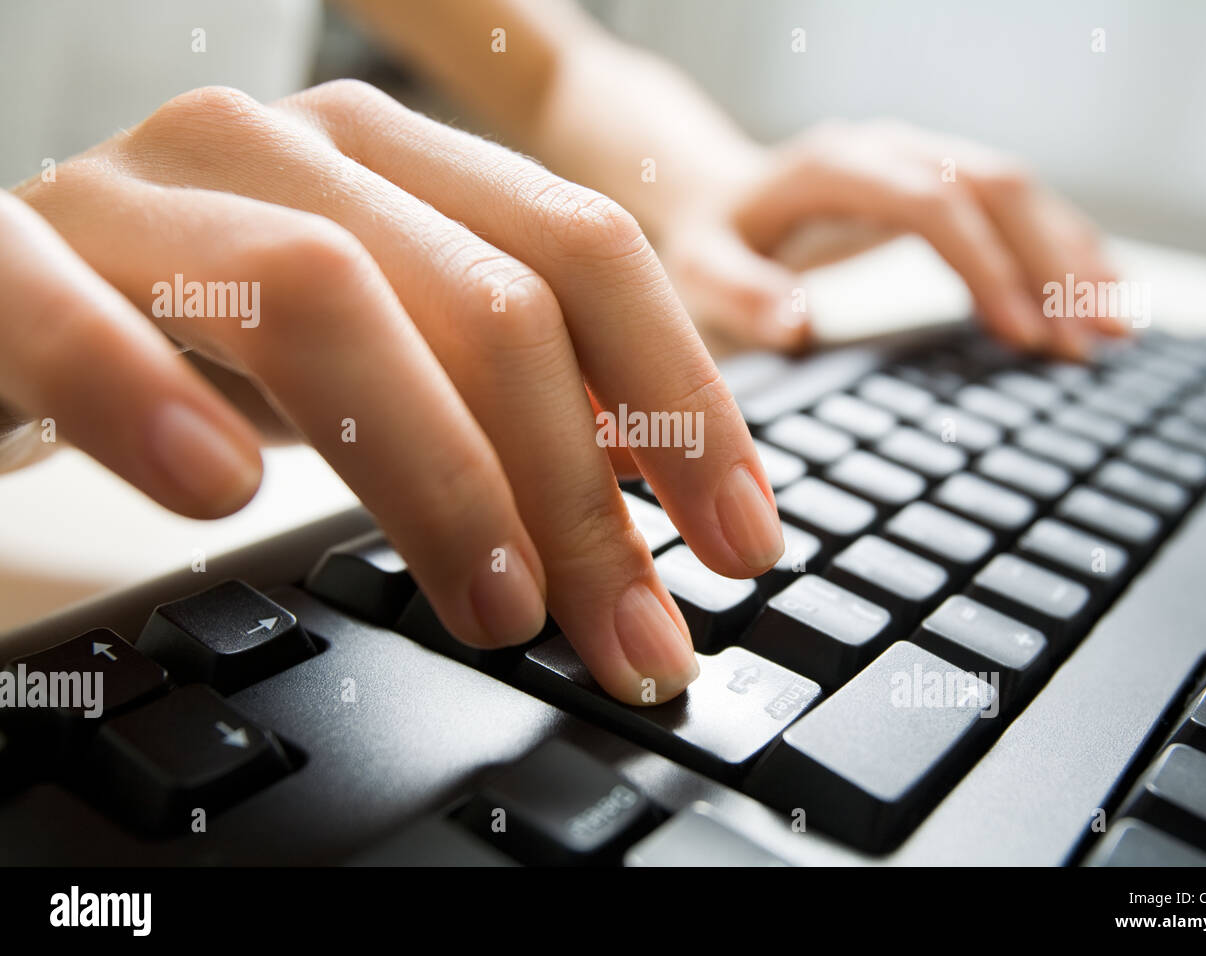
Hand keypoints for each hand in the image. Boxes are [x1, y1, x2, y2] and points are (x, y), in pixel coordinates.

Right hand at [4, 80, 786, 704]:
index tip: (744, 538)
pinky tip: (223, 486)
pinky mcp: (4, 254)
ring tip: (495, 605)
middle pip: (489, 298)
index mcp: (392, 163)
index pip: (588, 255)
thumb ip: (500, 389)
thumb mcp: (384, 354)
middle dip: (585, 489)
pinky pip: (69, 308)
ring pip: (325, 294)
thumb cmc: (200, 329)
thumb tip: (652, 472)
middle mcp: (283, 151)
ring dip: (437, 471)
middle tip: (629, 630)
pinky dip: (147, 390)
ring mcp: (144, 193)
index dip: (685, 401)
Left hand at [655, 119, 1125, 356]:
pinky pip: (1016, 207)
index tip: (1024, 337)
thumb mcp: (702, 270)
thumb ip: (740, 295)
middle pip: (997, 189)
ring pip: (1021, 193)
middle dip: (1053, 266)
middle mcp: (892, 150)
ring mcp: (921, 160)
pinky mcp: (939, 183)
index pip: (936, 205)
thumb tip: (796, 323)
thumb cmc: (711, 240)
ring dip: (1072, 258)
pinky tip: (1098, 292)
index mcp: (839, 167)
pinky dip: (1060, 250)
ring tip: (1117, 329)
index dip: (987, 267)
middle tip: (1094, 344)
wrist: (718, 196)